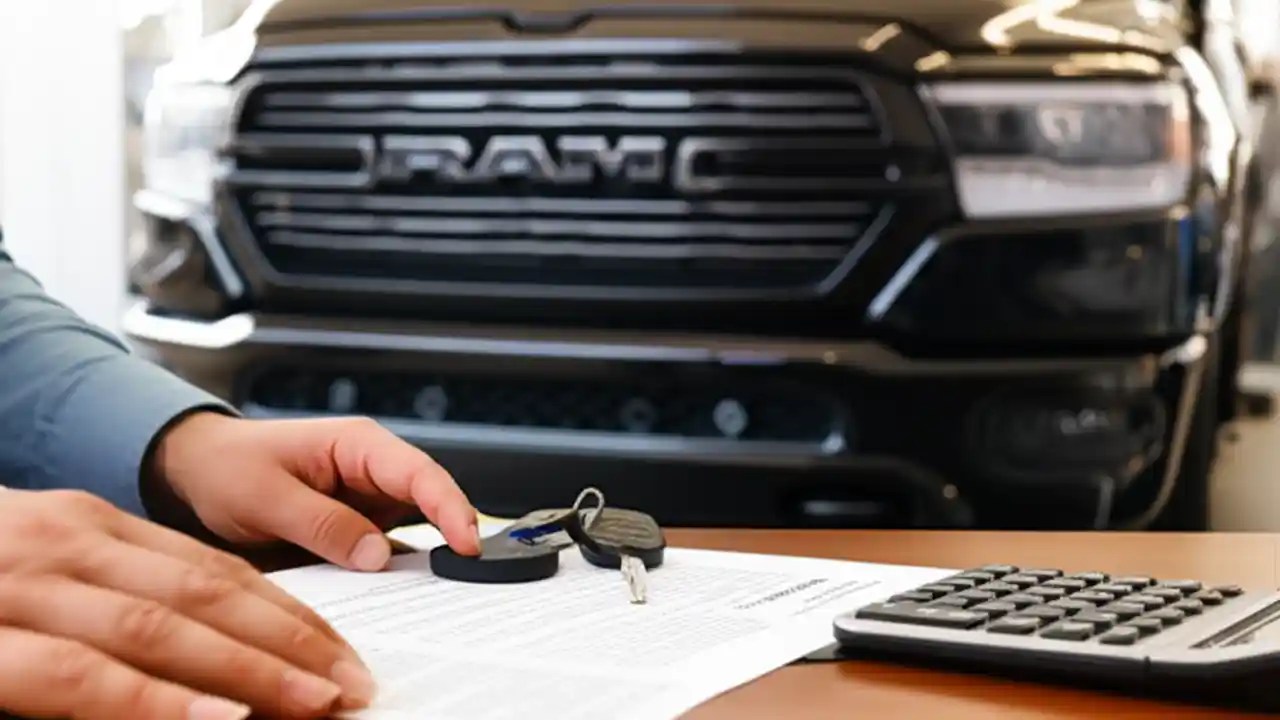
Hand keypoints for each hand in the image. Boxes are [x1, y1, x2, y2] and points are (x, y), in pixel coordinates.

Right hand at [0, 489, 375, 719]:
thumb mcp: (41, 571)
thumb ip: (114, 597)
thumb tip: (205, 652)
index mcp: (85, 528)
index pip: (215, 569)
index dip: (288, 610)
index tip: (340, 649)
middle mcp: (63, 545)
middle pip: (207, 596)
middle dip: (292, 642)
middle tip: (352, 685)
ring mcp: (18, 585)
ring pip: (160, 629)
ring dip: (250, 669)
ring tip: (315, 702)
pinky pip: (79, 673)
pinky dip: (155, 699)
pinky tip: (217, 718)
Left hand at [149, 413, 480, 571]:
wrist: (195, 471)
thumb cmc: (226, 466)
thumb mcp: (265, 496)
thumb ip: (323, 524)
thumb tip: (377, 555)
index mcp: (356, 445)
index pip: (420, 473)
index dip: (450, 508)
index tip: (466, 544)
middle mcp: (371, 468)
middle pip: (429, 502)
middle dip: (449, 536)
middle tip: (461, 578)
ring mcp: (368, 498)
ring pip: (414, 529)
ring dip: (422, 558)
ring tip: (431, 589)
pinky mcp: (358, 525)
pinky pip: (387, 549)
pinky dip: (394, 571)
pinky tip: (396, 592)